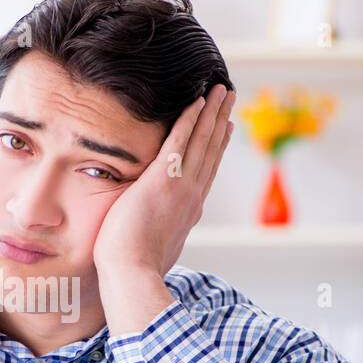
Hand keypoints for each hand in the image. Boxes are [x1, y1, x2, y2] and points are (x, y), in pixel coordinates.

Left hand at [91, 83, 235, 278]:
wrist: (133, 273)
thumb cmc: (136, 268)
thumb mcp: (156, 248)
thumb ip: (160, 234)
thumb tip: (154, 238)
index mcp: (189, 210)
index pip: (207, 171)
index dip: (218, 146)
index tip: (226, 127)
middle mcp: (192, 195)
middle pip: (211, 150)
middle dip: (222, 121)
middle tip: (230, 97)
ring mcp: (181, 186)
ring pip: (202, 140)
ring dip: (212, 112)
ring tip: (221, 90)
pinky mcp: (164, 179)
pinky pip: (179, 141)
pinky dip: (190, 120)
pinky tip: (197, 101)